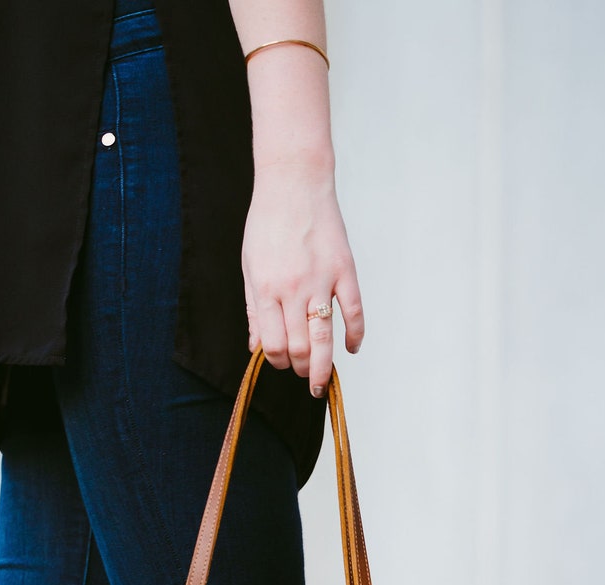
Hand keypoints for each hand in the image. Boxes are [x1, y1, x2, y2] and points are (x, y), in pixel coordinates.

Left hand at [241, 161, 363, 396]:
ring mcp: (321, 280)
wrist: (293, 183)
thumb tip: (255, 347)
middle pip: (298, 347)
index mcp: (266, 289)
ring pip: (324, 337)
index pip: (272, 344)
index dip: (275, 362)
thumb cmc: (266, 225)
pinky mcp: (345, 270)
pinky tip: (351, 349)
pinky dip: (355, 335)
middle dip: (298, 369)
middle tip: (302, 375)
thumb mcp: (249, 267)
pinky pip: (354, 311)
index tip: (280, 363)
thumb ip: (253, 309)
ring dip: (323, 366)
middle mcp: (292, 289)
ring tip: (321, 382)